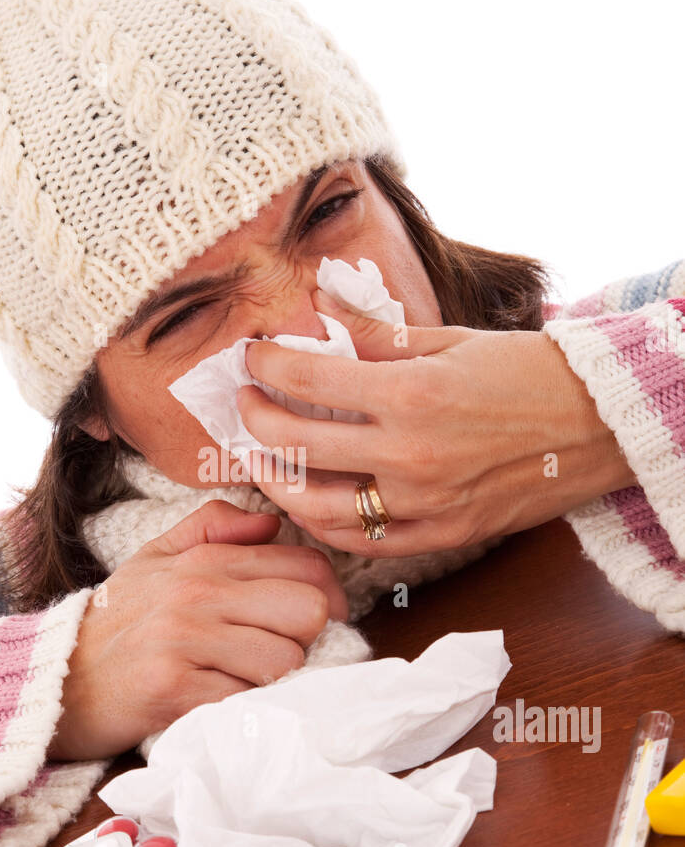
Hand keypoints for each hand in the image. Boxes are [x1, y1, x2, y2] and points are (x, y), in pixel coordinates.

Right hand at [49, 499, 347, 760]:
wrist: (53, 682)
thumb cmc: (113, 623)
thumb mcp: (155, 559)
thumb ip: (212, 527)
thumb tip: (271, 522)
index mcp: (203, 559)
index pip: (306, 566)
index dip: (325, 597)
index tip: (309, 622)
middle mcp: (197, 593)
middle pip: (307, 610)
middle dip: (303, 639)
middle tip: (274, 653)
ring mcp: (185, 641)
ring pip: (284, 661)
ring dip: (272, 681)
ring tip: (240, 681)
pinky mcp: (174, 690)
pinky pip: (246, 700)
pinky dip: (241, 710)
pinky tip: (217, 703)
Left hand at [236, 287, 634, 557]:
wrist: (598, 425)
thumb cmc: (528, 373)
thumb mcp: (451, 340)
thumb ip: (377, 332)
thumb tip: (320, 303)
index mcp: (412, 394)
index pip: (309, 380)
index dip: (268, 366)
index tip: (254, 357)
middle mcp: (410, 455)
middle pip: (297, 445)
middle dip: (256, 419)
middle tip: (247, 402)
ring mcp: (424, 504)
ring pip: (318, 508)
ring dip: (276, 482)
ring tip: (261, 459)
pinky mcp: (441, 536)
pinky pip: (363, 543)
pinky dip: (324, 525)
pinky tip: (307, 502)